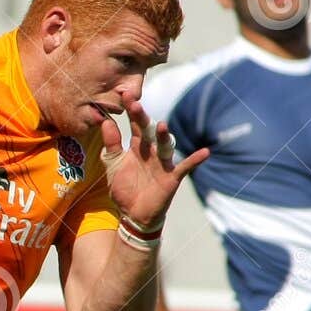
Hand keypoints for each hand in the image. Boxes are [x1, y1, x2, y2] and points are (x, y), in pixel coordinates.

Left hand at [100, 89, 209, 226]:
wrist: (133, 215)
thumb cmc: (125, 189)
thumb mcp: (114, 165)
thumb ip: (111, 145)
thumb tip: (105, 122)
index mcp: (137, 146)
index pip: (135, 124)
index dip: (130, 111)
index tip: (124, 95)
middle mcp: (151, 151)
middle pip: (148, 131)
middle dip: (142, 118)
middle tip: (135, 105)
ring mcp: (163, 163)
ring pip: (165, 145)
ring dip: (163, 136)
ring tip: (161, 126)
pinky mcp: (172, 177)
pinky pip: (185, 167)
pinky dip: (195, 160)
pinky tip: (205, 152)